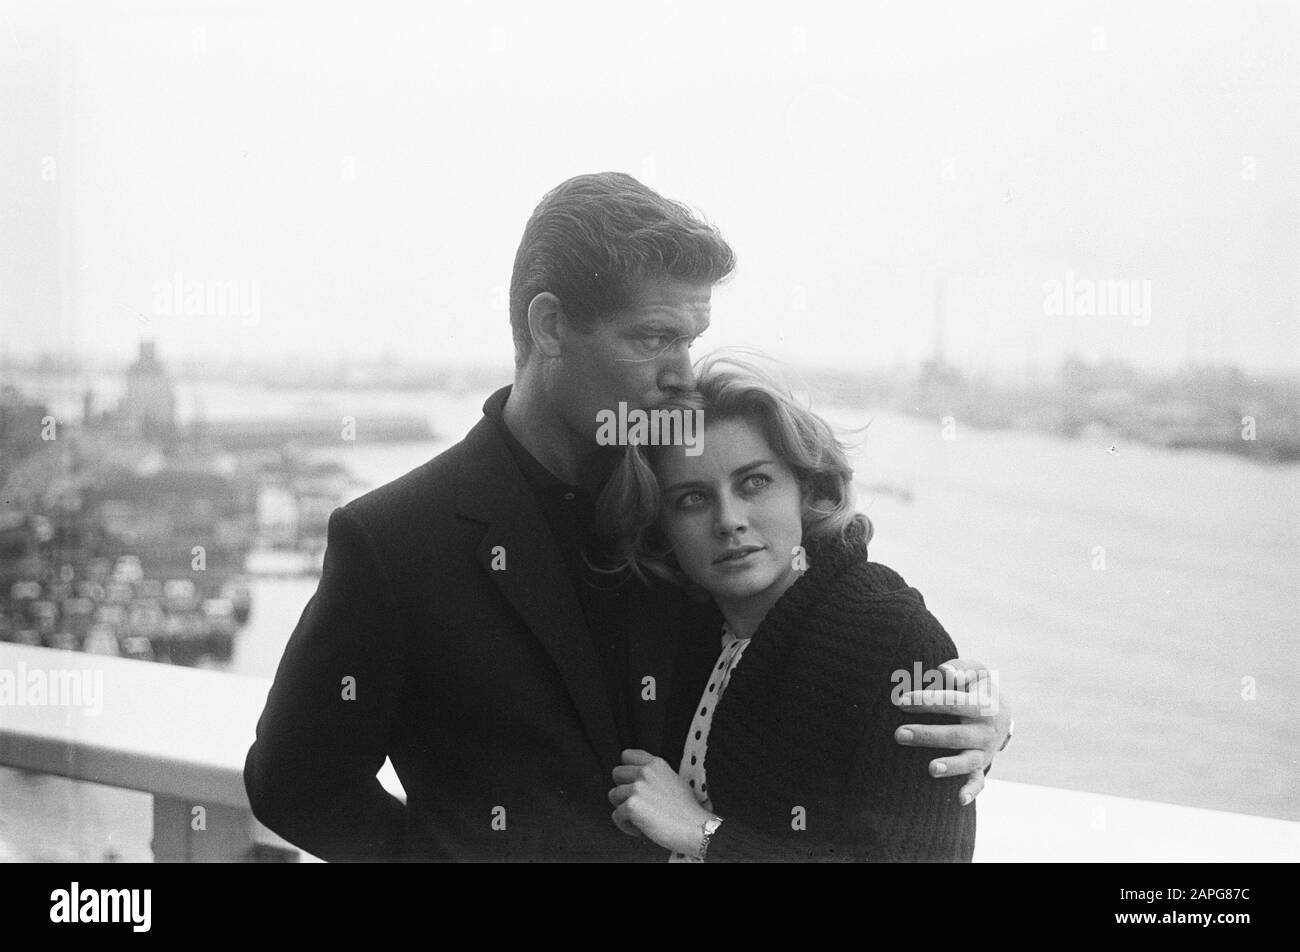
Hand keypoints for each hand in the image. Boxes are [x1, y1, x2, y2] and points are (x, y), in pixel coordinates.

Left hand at [608, 749, 713, 855]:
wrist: (696, 827)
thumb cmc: (689, 811)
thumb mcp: (675, 781)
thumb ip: (655, 776)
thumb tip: (638, 781)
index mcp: (656, 764)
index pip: (627, 755)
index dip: (627, 769)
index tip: (630, 781)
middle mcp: (645, 772)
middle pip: (616, 773)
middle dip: (623, 788)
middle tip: (635, 802)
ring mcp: (637, 788)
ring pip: (613, 795)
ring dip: (624, 809)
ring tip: (640, 818)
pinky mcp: (631, 806)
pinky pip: (616, 816)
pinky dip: (626, 826)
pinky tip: (641, 829)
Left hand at [893, 657, 1012, 805]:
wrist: (1001, 710)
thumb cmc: (977, 686)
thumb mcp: (975, 671)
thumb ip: (960, 669)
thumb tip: (944, 671)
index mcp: (982, 705)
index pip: (953, 703)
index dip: (927, 702)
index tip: (901, 702)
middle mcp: (984, 731)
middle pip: (955, 735)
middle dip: (927, 735)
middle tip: (898, 734)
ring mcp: (984, 751)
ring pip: (967, 761)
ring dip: (949, 766)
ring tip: (930, 768)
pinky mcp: (982, 766)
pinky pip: (978, 782)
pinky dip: (970, 791)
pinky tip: (959, 800)